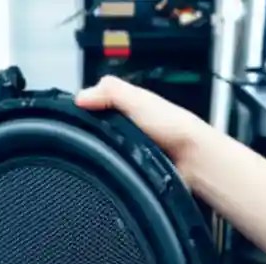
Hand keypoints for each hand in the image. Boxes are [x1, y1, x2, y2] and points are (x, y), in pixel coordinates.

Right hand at [75, 76, 212, 182]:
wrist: (193, 159)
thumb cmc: (172, 126)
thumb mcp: (137, 99)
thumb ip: (110, 92)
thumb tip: (80, 97)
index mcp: (127, 106)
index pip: (94, 105)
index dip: (83, 110)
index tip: (72, 117)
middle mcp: (127, 126)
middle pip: (96, 129)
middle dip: (90, 135)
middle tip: (86, 140)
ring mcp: (129, 149)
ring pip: (102, 150)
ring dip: (100, 154)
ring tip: (99, 155)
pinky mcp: (131, 170)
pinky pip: (112, 169)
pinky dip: (109, 169)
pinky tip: (109, 169)